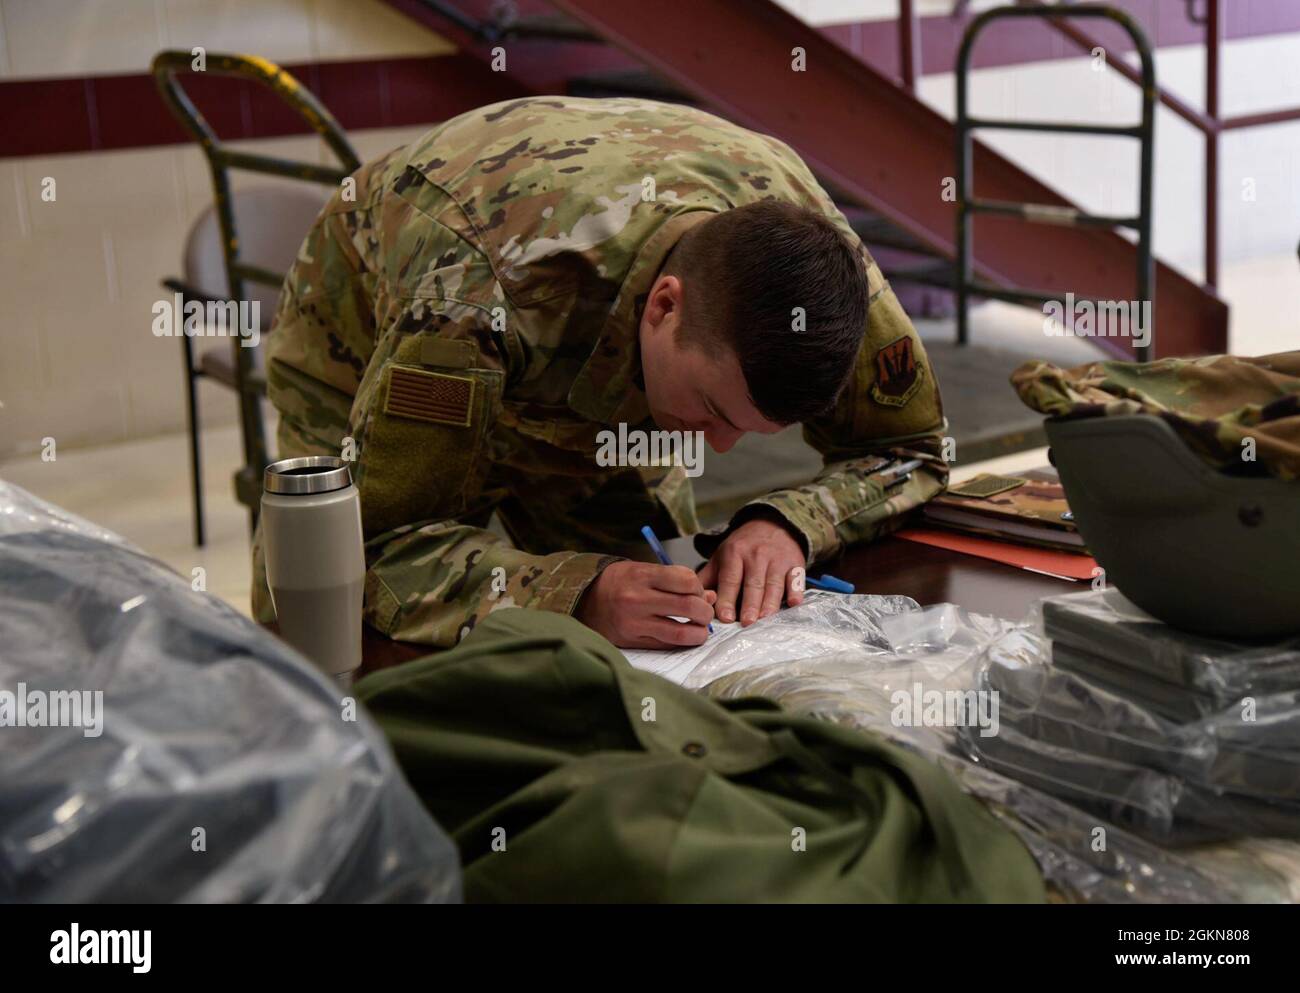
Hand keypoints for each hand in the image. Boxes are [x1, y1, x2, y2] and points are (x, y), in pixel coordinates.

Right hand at [575, 560, 716, 648]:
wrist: (585, 600)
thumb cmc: (618, 582)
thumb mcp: (644, 570)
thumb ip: (676, 581)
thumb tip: (709, 597)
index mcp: (642, 575)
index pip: (687, 580)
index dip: (699, 587)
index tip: (698, 591)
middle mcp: (638, 599)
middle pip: (689, 606)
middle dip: (705, 612)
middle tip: (704, 613)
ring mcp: (635, 622)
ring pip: (681, 632)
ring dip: (699, 633)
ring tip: (699, 629)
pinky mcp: (633, 641)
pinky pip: (667, 645)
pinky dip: (682, 642)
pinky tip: (683, 636)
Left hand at [698, 517, 804, 625]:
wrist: (772, 525)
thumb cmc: (743, 547)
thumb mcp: (721, 556)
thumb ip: (707, 578)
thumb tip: (690, 600)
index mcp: (734, 554)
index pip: (730, 579)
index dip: (727, 598)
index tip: (725, 617)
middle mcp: (756, 556)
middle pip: (753, 584)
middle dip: (750, 604)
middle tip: (746, 623)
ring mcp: (777, 560)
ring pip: (774, 585)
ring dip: (770, 603)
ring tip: (764, 619)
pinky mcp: (795, 564)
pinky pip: (796, 579)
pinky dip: (796, 591)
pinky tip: (795, 603)